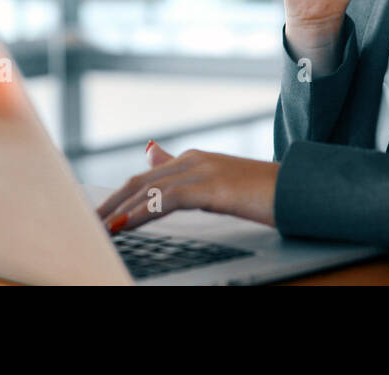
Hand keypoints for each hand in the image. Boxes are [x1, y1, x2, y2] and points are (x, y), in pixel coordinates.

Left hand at [96, 141, 279, 232]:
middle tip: (88, 223)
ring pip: (148, 190)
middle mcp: (193, 160)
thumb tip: (155, 158)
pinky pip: (165, 200)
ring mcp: (201, 170)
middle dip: (110, 204)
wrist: (301, 190)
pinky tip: (124, 226)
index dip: (120, 196)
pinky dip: (140, 214)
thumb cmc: (266, 193)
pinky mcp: (209, 187)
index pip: (147, 178)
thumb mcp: (223, 185)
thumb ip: (189, 178)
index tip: (100, 215)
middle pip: (139, 182)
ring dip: (119, 211)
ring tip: (97, 229)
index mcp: (195, 160)